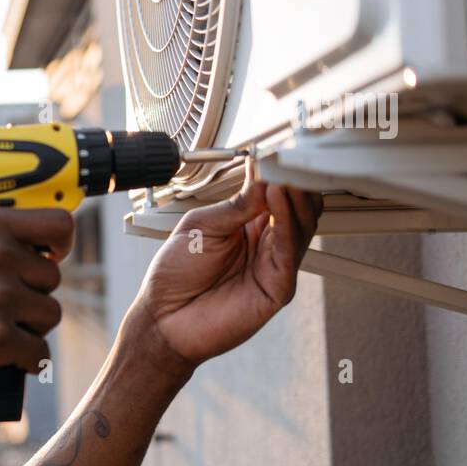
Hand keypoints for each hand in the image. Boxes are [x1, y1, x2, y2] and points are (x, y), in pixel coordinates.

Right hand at [0, 208, 74, 385]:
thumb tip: (25, 241)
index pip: (58, 224)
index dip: (60, 244)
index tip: (52, 256)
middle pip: (52, 278)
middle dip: (33, 294)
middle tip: (5, 306)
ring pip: (49, 315)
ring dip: (32, 327)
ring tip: (3, 330)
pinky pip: (38, 353)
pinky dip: (28, 360)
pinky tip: (11, 359)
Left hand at [132, 162, 322, 372]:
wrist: (163, 318)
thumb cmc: (176, 274)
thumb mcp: (203, 226)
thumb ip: (237, 204)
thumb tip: (265, 176)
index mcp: (249, 225)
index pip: (278, 193)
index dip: (281, 171)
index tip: (278, 148)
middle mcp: (267, 244)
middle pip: (301, 207)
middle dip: (296, 179)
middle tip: (288, 155)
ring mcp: (275, 265)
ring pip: (303, 224)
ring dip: (295, 194)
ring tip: (283, 171)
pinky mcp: (278, 287)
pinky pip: (290, 250)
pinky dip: (287, 220)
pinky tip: (278, 197)